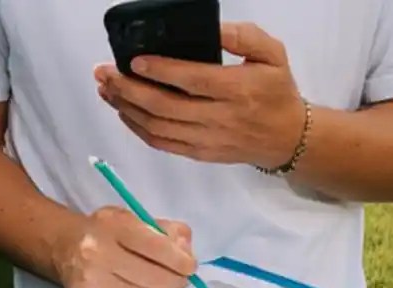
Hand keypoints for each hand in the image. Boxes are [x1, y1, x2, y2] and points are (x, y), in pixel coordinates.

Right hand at [53, 206, 196, 287]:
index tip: (191, 266)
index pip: (155, 247)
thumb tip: (186, 253)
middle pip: (153, 276)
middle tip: (183, 278)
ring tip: (167, 283)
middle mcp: (99, 253)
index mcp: (113, 225)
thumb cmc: (108, 230)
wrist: (65, 246)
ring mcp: (94, 279)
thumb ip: (167, 230)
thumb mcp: (135, 217)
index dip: (179, 260)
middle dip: (176, 280)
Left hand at [95, 22, 305, 167]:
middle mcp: (220, 118)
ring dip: (127, 109)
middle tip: (104, 73)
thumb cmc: (277, 91)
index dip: (161, 71)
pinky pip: (162, 144)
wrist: (288, 138)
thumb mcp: (272, 54)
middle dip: (129, 89)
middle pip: (166, 107)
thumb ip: (242, 37)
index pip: (193, 81)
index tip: (134, 60)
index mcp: (238, 90)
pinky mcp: (200, 154)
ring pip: (158, 128)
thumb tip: (210, 29)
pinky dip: (138, 129)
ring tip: (107, 89)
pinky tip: (123, 112)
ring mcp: (208, 140)